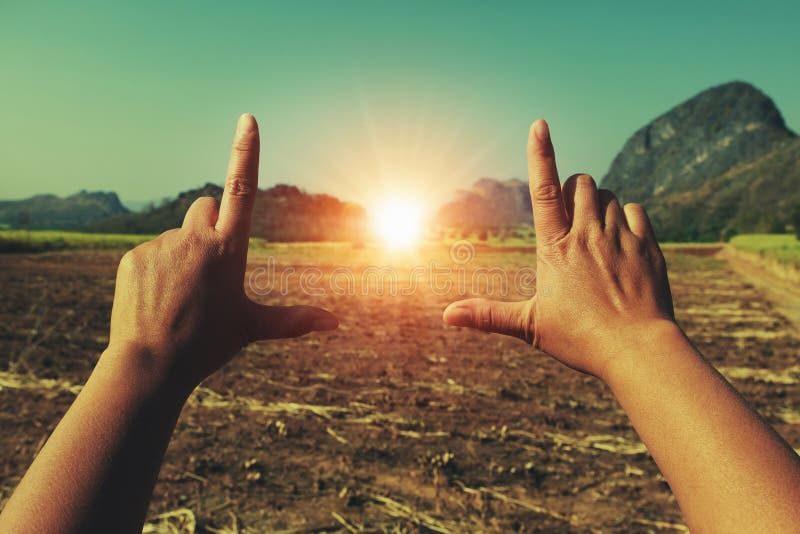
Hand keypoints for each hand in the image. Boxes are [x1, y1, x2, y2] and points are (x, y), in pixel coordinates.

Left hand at [107, 114, 337, 390]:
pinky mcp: (134, 257)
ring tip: (180, 296)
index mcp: (228, 249)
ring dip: (183, 254)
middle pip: (205, 208)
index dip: (246, 152)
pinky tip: (158, 298)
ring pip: (178, 236)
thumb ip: (294, 320)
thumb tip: (336, 322)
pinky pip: (151, 251)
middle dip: (210, 225)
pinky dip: (157, 268)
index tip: (248, 119)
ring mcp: (161, 246)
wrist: (149, 365)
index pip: (241, 189)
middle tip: (209, 268)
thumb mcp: (252, 328)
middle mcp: (194, 239)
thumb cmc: (208, 345)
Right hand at [443, 120, 674, 379]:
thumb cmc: (581, 339)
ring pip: (608, 194)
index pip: (543, 189)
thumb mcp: (530, 326)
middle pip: (581, 182)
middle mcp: (588, 235)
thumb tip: (446, 316)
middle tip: (568, 214)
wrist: (638, 350)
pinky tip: (620, 238)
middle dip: (572, 187)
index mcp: (555, 248)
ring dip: (596, 203)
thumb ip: (488, 315)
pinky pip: (636, 211)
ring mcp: (620, 238)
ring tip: (591, 231)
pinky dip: (625, 216)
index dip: (540, 153)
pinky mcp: (647, 246)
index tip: (540, 124)